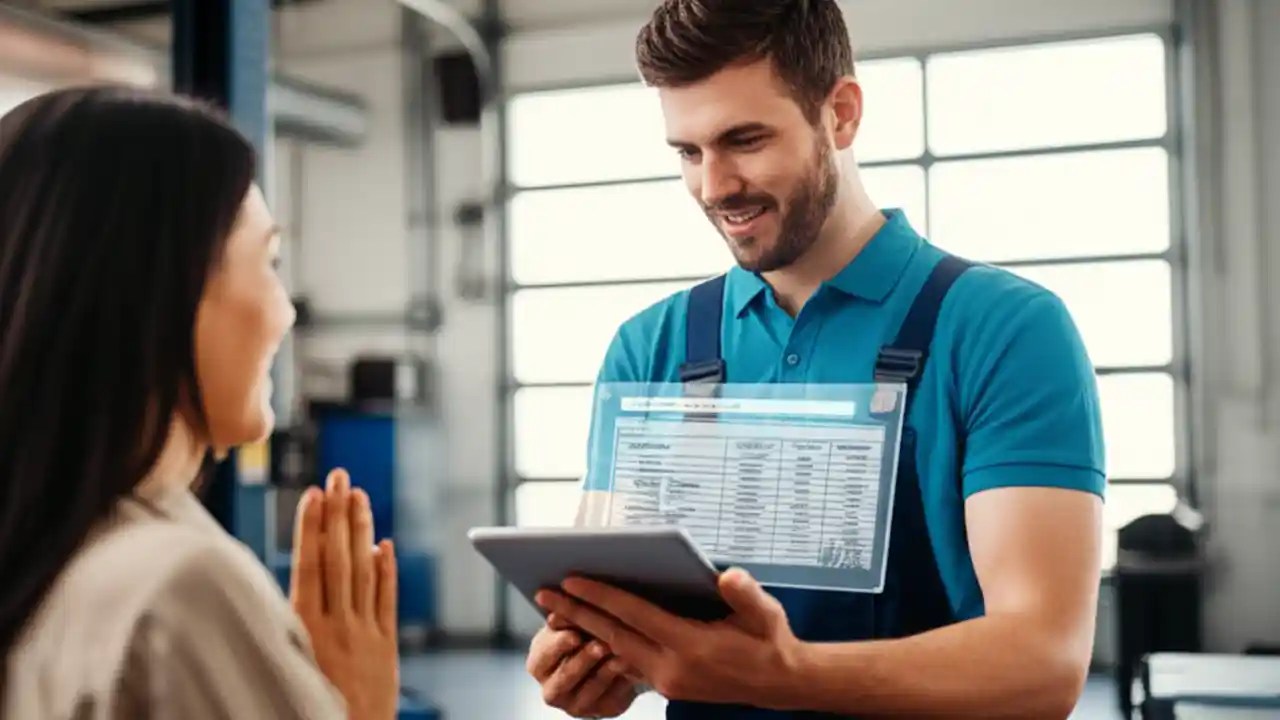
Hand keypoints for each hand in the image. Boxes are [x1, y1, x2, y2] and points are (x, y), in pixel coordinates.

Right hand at [290, 469, 399, 719]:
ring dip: (361, 530)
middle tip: (339, 476)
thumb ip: (293, 622)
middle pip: (339, 559)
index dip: (312, 528)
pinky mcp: (385, 648)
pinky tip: (383, 544)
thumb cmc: (305, 711)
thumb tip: (294, 576)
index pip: (310, 566)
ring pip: (364, 573)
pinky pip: (386, 601)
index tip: (314, 494)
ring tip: (360, 496)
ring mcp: (364, 636)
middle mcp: (337, 627)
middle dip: (337, 515)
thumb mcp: (287, 663)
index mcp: (305, 630)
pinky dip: (386, 571)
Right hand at [526, 615, 638, 717]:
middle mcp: (553, 690)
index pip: (543, 656)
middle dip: (584, 660)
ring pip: (590, 690)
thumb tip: (556, 616)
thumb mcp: (569, 623)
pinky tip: (632, 668)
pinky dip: (622, 683)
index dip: (559, 645)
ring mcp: (576, 705)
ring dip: (606, 672)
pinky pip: (612, 699)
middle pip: (566, 677)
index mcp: (539, 665)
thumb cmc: (580, 635)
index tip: (574, 635)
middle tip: (601, 645)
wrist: (604, 658)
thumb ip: (563, 620)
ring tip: (620, 656)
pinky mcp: (602, 709)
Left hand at [536, 568, 802, 708]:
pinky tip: (589, 630)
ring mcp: (668, 680)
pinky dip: (605, 645)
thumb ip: (745, 594)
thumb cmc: (770, 640)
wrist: (780, 683)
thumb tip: (728, 576)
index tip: (571, 580)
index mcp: (690, 645)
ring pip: (615, 651)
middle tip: (543, 593)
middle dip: (577, 614)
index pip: (635, 615)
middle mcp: (672, 667)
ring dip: (586, 630)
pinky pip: (628, 662)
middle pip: (613, 635)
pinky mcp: (667, 685)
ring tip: (556, 610)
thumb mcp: (765, 613)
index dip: (601, 596)